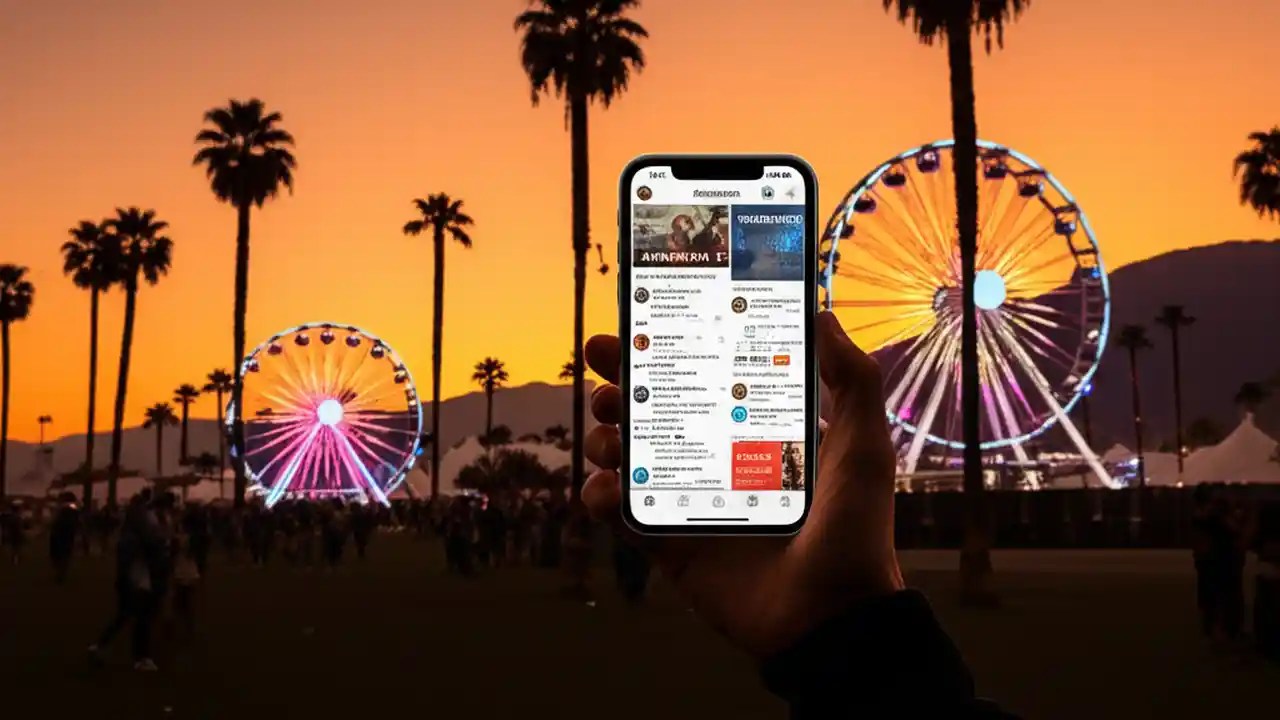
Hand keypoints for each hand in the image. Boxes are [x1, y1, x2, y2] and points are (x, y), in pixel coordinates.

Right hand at [583, 311, 903, 658]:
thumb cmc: (855, 530)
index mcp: (758, 432)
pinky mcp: (671, 545)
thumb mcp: (864, 444)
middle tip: (606, 363)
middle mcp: (718, 461)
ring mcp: (690, 502)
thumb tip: (822, 315)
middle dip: (622, 381)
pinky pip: (622, 515)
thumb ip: (852, 378)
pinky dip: (601, 496)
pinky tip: (608, 486)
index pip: (705, 377)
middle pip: (656, 409)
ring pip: (629, 456)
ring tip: (610, 431)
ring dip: (608, 434)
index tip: (643, 319)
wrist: (833, 616)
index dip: (671, 348)